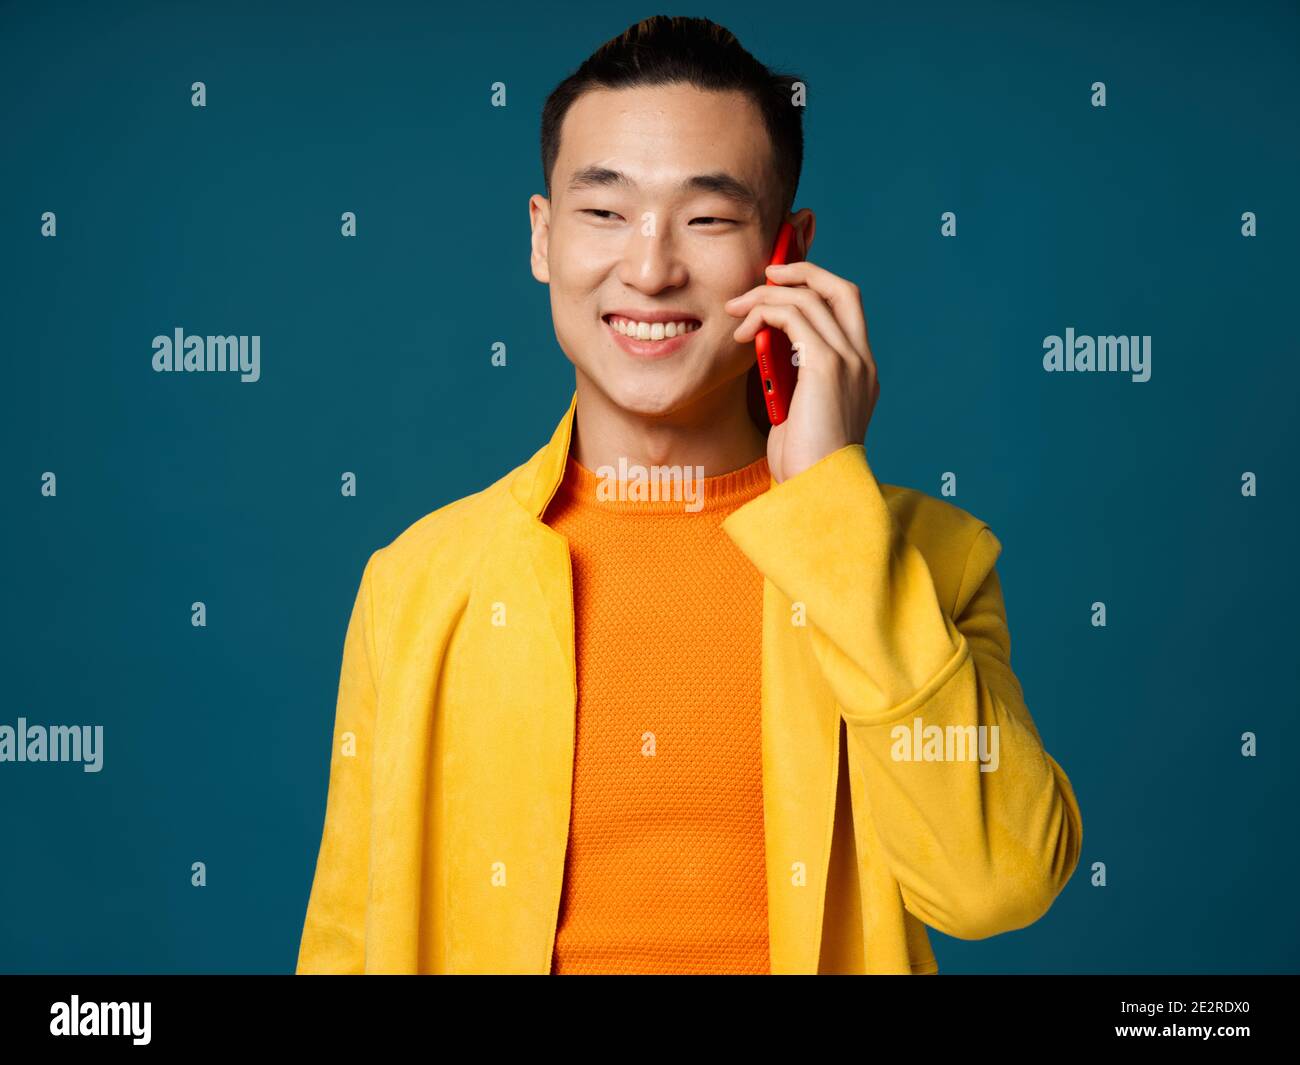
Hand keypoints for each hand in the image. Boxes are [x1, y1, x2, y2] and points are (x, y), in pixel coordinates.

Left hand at [725, 260, 879, 483]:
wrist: (818, 492)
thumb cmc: (803, 464)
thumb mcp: (798, 412)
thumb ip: (792, 377)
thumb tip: (764, 346)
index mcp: (860, 373)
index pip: (845, 309)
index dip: (813, 288)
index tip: (776, 288)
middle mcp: (862, 361)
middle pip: (840, 288)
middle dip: (801, 270)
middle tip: (764, 275)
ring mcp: (850, 361)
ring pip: (810, 297)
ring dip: (766, 296)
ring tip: (736, 312)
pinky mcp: (828, 367)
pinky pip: (794, 316)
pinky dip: (765, 312)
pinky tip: (744, 331)